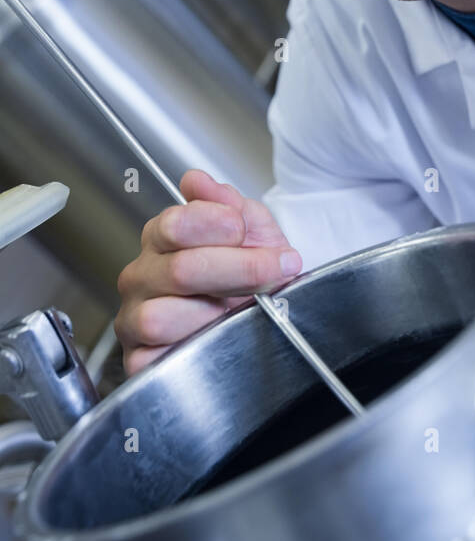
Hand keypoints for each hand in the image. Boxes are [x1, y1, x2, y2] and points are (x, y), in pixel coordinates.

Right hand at [114, 169, 302, 375]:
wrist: (259, 315)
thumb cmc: (248, 272)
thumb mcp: (252, 229)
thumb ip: (228, 202)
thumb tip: (196, 181)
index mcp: (162, 237)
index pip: (175, 223)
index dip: (218, 225)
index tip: (244, 231)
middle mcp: (143, 275)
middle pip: (180, 269)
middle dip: (238, 269)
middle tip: (272, 268)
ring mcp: (135, 318)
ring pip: (161, 315)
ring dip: (214, 313)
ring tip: (240, 308)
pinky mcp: (139, 359)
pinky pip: (156, 356)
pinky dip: (193, 346)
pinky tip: (218, 334)